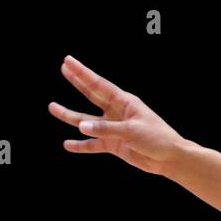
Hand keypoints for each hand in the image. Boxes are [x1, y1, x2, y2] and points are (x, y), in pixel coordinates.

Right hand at [49, 55, 184, 175]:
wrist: (168, 158)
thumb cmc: (157, 138)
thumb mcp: (132, 130)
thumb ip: (106, 129)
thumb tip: (81, 126)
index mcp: (124, 102)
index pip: (99, 84)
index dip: (82, 73)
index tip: (68, 62)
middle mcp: (116, 112)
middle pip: (91, 95)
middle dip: (77, 82)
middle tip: (63, 68)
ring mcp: (113, 128)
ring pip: (86, 121)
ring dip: (69, 115)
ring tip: (52, 107)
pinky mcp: (113, 144)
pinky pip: (92, 144)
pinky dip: (81, 145)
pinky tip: (67, 144)